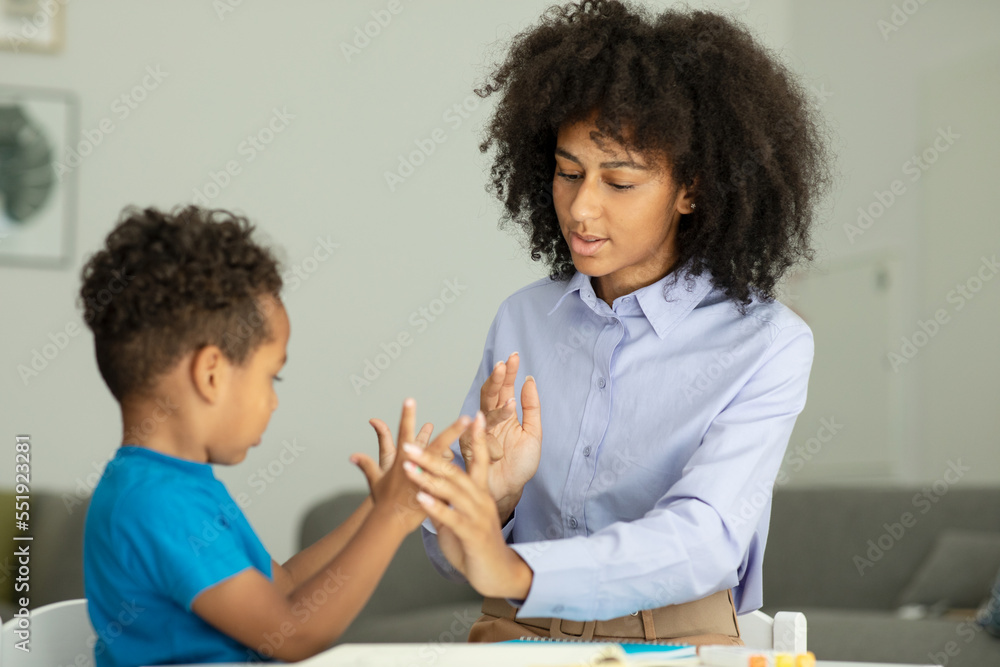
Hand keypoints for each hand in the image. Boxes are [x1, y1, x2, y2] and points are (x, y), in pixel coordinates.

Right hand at [351, 399, 470, 531]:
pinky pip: (451, 482)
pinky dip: (463, 474)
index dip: (406, 416)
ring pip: (450, 462)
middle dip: (452, 430)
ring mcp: (428, 479)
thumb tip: (352, 455)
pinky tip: (477, 468)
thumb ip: (366, 464)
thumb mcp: (375, 479)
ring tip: (476, 438)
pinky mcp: (436, 492)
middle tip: (466, 417)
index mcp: (402, 460)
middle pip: (436, 445)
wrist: (390, 522)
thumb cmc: (383, 500)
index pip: (404, 433)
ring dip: (465, 452)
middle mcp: (416, 466)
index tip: (410, 399)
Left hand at [403, 412, 533, 598]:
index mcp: (479, 493)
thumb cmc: (477, 546)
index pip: (479, 459)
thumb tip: (429, 492)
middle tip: (409, 444)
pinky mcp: (472, 534)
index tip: (472, 414)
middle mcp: (480, 500)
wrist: (498, 574)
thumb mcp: (460, 520)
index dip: (476, 437)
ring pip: (452, 491)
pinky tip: (421, 499)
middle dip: (431, 456)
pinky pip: (452, 518)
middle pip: (456, 472)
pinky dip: (435, 507)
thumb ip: (447, 504)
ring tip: (408, 468)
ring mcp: (478, 517)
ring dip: (428, 478)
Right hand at [460, 352, 541, 522]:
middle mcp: (489, 419)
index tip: (514, 356)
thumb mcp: (533, 433)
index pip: (504, 388)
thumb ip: (531, 408)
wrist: (509, 490)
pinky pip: (477, 432)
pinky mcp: (470, 445)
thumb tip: (529, 380)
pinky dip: (488, 425)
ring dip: (496, 399)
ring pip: (484, 408)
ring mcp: (478, 431)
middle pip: (490, 393)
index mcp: (503, 414)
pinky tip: (499, 413)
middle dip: (497, 378)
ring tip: (508, 393)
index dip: (508, 373)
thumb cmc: (519, 465)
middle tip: (503, 364)